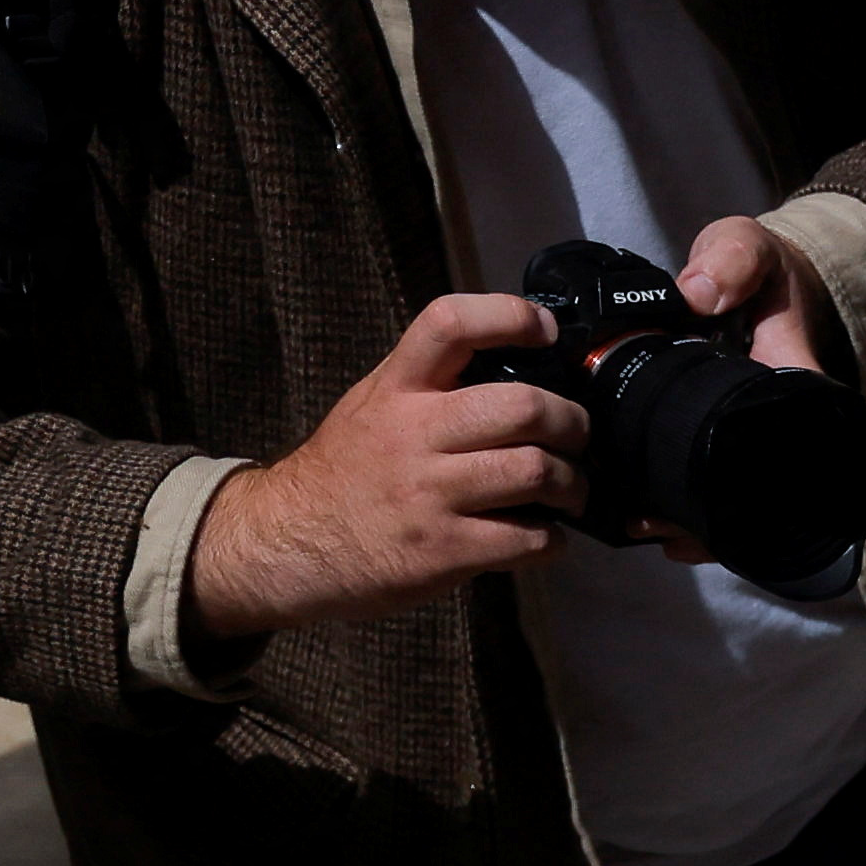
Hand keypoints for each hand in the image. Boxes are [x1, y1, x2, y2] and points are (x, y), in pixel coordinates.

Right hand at [180, 290, 579, 640]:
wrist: (289, 541)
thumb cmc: (347, 472)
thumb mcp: (373, 407)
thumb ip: (432, 386)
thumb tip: (516, 369)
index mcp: (398, 388)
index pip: (450, 324)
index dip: (508, 316)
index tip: (546, 330)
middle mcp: (414, 433)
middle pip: (522, 406)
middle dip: (571, 423)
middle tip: (576, 437)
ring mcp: (430, 492)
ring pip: (535, 471)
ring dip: (572, 484)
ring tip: (568, 491)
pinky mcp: (445, 549)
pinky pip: (529, 539)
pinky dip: (552, 540)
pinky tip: (541, 535)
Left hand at [647, 217, 845, 555]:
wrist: (770, 284)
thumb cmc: (764, 273)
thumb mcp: (750, 249)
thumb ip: (731, 260)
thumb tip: (698, 295)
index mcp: (791, 383)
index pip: (787, 443)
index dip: (755, 484)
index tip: (709, 505)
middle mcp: (778, 425)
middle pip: (758, 492)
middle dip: (710, 520)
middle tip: (659, 533)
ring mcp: (753, 439)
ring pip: (734, 501)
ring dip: (694, 524)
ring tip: (645, 532)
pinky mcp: (726, 441)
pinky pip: (711, 485)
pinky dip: (684, 506)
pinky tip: (648, 522)